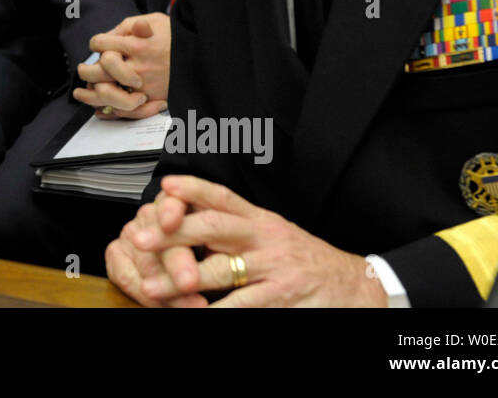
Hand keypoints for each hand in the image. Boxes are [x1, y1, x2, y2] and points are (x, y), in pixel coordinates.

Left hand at [74, 13, 170, 118]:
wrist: (203, 57)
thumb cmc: (176, 37)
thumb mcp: (154, 20)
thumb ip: (129, 25)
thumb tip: (110, 34)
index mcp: (137, 44)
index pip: (101, 44)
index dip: (95, 43)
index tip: (97, 45)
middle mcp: (138, 66)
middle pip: (100, 69)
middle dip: (86, 69)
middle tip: (82, 69)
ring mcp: (144, 85)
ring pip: (107, 93)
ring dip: (90, 92)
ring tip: (82, 90)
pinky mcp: (151, 100)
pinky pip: (125, 110)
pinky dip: (108, 111)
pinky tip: (98, 109)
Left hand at [110, 175, 388, 306]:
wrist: (355, 286)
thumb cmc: (304, 260)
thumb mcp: (272, 233)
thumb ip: (236, 226)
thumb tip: (188, 219)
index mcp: (260, 220)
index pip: (223, 196)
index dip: (193, 188)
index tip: (166, 186)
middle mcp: (264, 238)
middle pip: (212, 227)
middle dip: (173, 231)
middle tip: (142, 238)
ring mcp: (272, 268)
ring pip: (218, 270)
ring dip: (180, 280)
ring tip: (152, 288)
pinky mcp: (280, 298)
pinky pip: (240, 305)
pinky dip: (213, 311)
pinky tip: (192, 313)